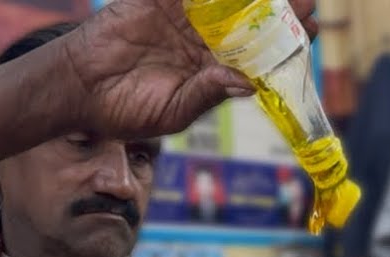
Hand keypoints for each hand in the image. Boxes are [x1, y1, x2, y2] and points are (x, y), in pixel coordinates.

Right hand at [62, 0, 317, 138]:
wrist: (77, 90)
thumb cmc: (124, 112)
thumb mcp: (173, 113)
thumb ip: (209, 94)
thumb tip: (250, 83)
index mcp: (213, 70)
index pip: (257, 52)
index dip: (284, 40)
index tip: (312, 28)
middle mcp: (203, 40)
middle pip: (249, 18)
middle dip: (277, 8)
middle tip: (307, 0)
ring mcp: (182, 16)